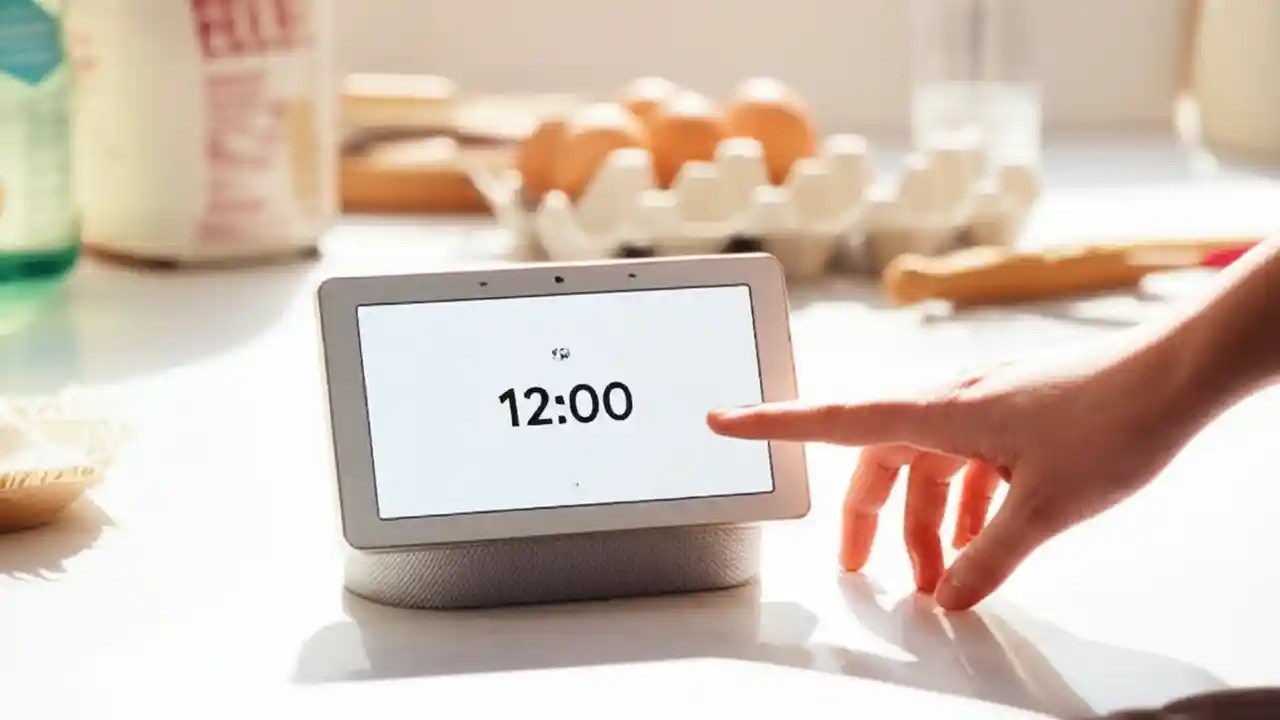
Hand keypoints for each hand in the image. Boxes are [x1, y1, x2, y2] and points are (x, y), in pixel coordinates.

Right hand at [707, 335, 1208, 609]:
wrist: (1176, 376)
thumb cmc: (1112, 415)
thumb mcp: (1043, 506)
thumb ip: (989, 556)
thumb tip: (952, 593)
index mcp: (941, 413)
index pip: (837, 420)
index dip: (774, 423)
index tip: (725, 420)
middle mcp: (954, 404)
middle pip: (881, 459)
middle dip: (867, 517)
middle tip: (857, 566)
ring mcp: (986, 408)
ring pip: (928, 468)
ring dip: (925, 524)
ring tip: (941, 578)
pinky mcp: (1015, 415)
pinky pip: (967, 463)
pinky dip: (964, 506)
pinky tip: (985, 540)